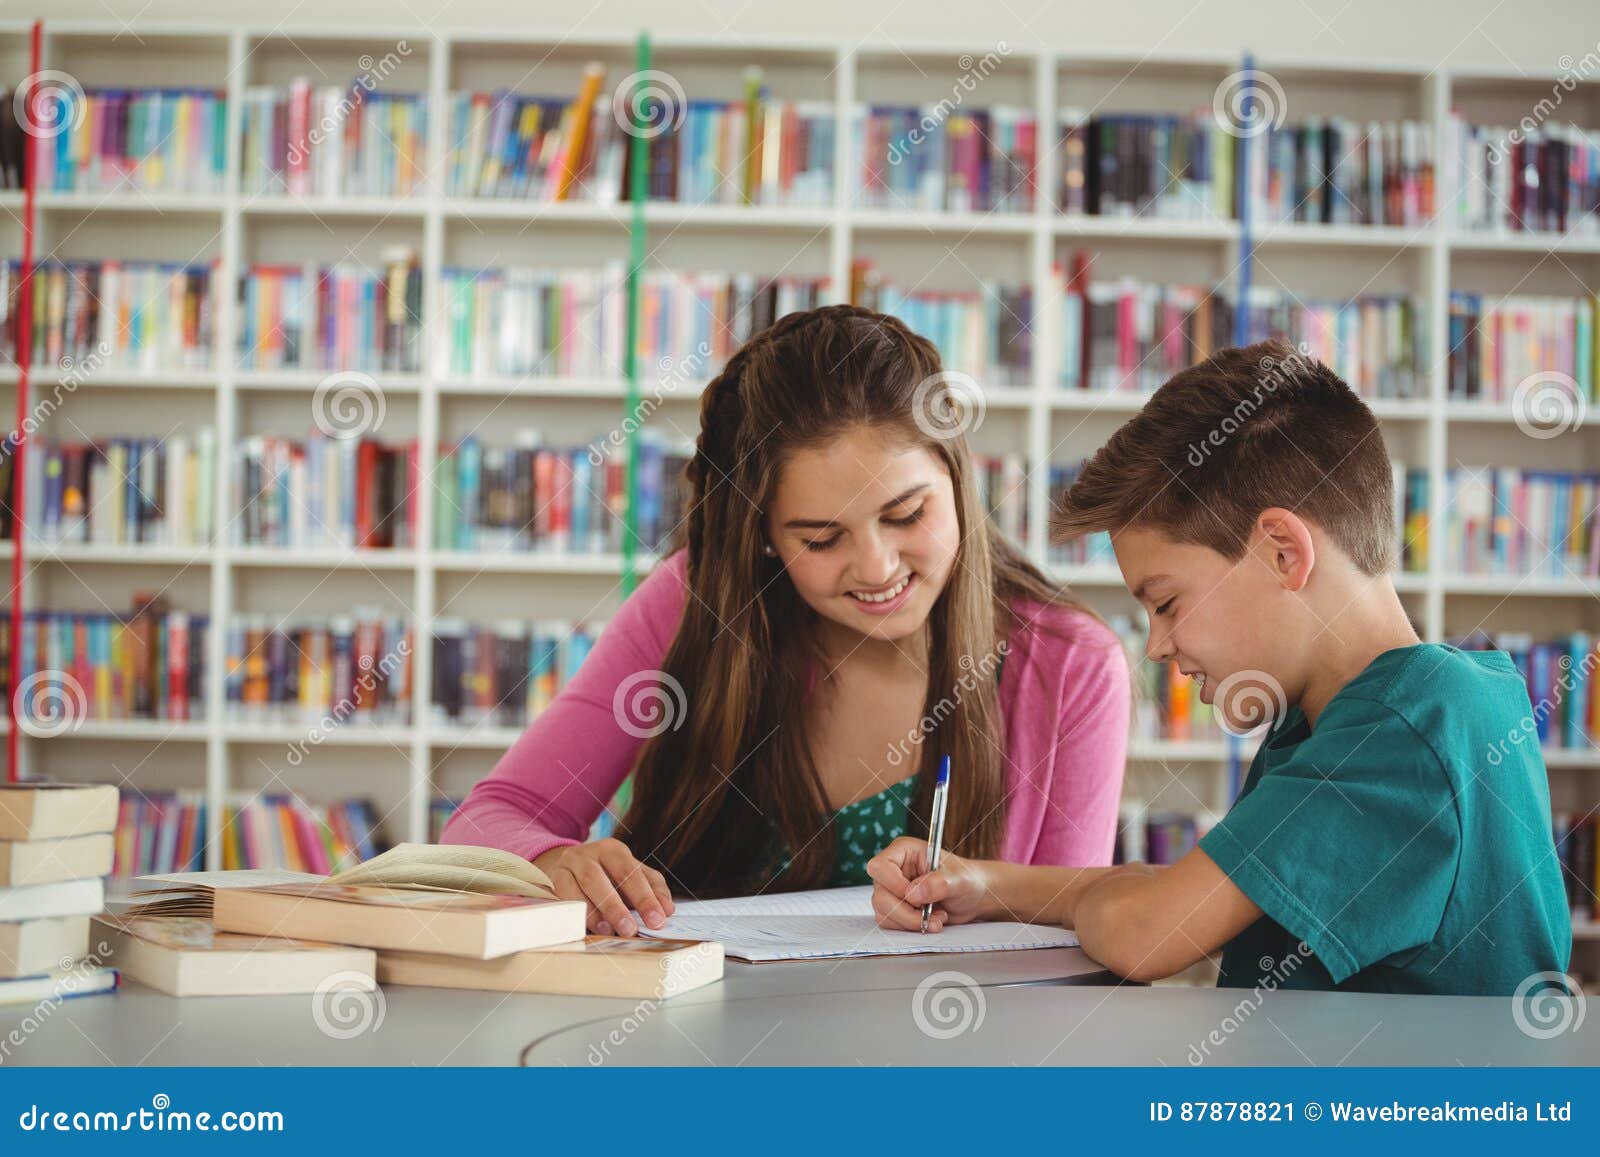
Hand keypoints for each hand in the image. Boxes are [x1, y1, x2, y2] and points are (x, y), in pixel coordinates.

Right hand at [533, 838, 674, 936]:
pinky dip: (572, 914)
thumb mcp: (632, 875)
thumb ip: (653, 888)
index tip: (657, 920)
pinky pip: (559, 898)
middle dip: (616, 906)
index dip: (645, 897)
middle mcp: (588, 854)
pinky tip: (584, 929)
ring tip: (609, 932)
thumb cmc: (608, 875)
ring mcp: (566, 867)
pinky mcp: (550, 881)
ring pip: (576, 888)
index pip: (631, 871)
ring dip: (593, 913)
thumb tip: (667, 909)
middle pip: (599, 878)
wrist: (568, 867)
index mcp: (613, 850)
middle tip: (631, 930)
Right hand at [865, 835, 995, 932]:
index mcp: (903, 851)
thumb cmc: (966, 879)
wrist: (973, 897)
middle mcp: (893, 870)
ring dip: (910, 922)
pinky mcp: (895, 909)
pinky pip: (890, 924)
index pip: (880, 866)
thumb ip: (937, 883)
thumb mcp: (958, 879)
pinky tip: (930, 921)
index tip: (914, 897)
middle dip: (906, 912)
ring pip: (883, 912)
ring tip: (937, 918)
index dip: (893, 884)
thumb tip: (912, 894)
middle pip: (880, 895)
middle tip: (931, 917)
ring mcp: (891, 890)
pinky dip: (910, 928)